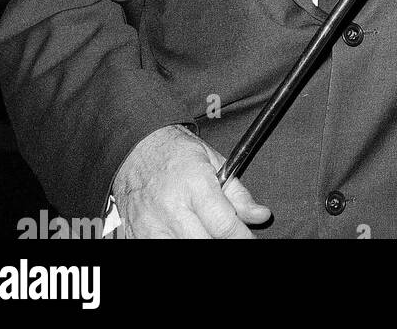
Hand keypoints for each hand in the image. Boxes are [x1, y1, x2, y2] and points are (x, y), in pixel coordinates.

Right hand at [112, 124, 270, 238]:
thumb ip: (238, 193)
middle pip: (205, 242)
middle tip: (228, 233)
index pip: (224, 225)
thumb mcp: (215, 162)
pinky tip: (185, 232)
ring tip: (205, 230)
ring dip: (200, 242)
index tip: (249, 238)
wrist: (137, 148)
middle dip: (222, 240)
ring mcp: (150, 226)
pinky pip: (158, 248)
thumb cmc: (177, 153)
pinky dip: (177, 242)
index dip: (242, 237)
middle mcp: (171, 208)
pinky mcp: (136, 236)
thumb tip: (260, 216)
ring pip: (182, 249)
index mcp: (195, 184)